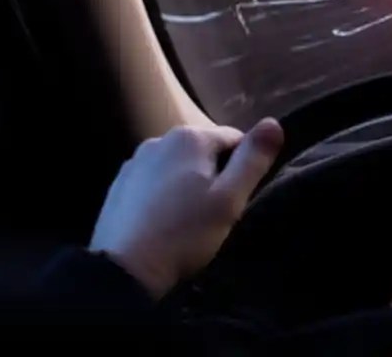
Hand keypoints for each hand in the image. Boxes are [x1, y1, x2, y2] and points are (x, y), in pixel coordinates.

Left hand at [89, 118, 284, 298]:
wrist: (124, 269)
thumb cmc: (185, 233)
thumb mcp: (230, 199)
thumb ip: (253, 159)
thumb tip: (273, 123)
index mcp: (190, 137)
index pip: (236, 139)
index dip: (244, 169)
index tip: (236, 199)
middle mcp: (160, 139)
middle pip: (205, 152)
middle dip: (215, 176)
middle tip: (215, 213)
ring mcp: (134, 162)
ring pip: (179, 167)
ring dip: (189, 185)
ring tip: (188, 221)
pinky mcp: (118, 185)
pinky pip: (155, 182)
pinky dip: (164, 196)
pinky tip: (164, 222)